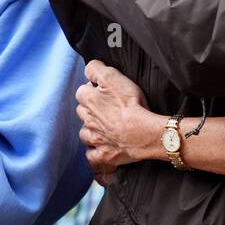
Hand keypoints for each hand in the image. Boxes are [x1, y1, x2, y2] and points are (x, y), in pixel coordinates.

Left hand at [75, 61, 163, 176]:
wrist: (143, 133)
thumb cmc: (130, 104)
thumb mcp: (113, 76)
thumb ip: (96, 69)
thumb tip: (88, 69)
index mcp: (88, 100)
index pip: (82, 91)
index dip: (93, 88)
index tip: (104, 90)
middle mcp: (87, 120)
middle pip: (82, 112)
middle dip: (90, 109)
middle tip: (107, 107)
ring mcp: (94, 139)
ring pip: (84, 133)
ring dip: (91, 130)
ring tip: (104, 127)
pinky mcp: (103, 155)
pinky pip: (92, 156)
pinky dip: (94, 152)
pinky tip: (101, 148)